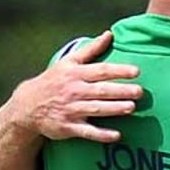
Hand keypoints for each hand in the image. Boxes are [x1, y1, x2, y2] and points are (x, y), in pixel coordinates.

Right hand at [9, 31, 143, 143]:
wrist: (29, 105)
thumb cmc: (55, 81)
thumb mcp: (69, 62)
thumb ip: (91, 50)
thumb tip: (109, 34)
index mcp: (75, 73)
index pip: (100, 70)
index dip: (119, 71)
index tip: (136, 71)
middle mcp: (74, 91)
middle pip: (100, 90)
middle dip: (120, 90)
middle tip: (140, 91)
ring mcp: (71, 109)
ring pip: (95, 109)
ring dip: (113, 109)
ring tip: (131, 107)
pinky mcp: (68, 127)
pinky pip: (87, 132)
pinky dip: (101, 134)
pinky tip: (117, 135)